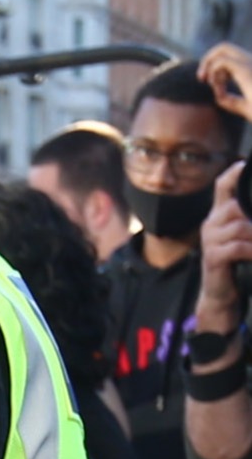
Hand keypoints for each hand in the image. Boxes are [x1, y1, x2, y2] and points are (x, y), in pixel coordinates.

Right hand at [200, 164, 251, 330]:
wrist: (222, 294)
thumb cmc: (236, 263)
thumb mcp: (242, 237)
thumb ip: (247, 220)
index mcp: (218, 216)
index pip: (222, 186)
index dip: (234, 174)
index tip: (246, 164)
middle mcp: (211, 225)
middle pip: (234, 205)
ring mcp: (210, 241)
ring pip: (239, 226)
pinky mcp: (213, 258)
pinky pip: (237, 247)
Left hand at [207, 43, 251, 121]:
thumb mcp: (246, 108)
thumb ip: (232, 102)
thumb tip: (218, 95)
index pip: (229, 56)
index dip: (215, 68)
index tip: (212, 85)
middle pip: (224, 46)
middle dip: (207, 59)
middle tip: (201, 78)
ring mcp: (251, 63)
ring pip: (223, 47)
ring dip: (208, 62)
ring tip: (208, 81)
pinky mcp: (247, 69)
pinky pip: (222, 61)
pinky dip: (213, 71)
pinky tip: (216, 85)